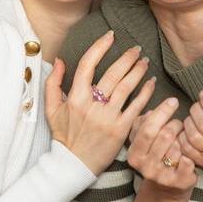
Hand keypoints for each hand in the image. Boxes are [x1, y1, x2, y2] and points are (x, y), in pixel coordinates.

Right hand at [46, 31, 155, 174]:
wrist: (73, 165)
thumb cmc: (63, 136)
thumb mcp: (51, 109)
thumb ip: (53, 82)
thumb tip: (59, 60)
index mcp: (75, 98)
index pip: (88, 64)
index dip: (100, 47)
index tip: (110, 36)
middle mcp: (91, 105)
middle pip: (112, 74)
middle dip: (126, 58)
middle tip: (136, 48)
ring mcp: (107, 118)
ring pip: (126, 87)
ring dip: (137, 71)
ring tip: (144, 61)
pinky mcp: (120, 130)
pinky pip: (136, 107)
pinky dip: (145, 93)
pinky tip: (151, 83)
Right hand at [125, 97, 196, 194]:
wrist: (165, 190)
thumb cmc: (156, 158)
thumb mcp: (143, 141)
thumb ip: (143, 124)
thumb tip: (151, 112)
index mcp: (134, 154)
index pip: (148, 127)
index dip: (162, 111)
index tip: (173, 101)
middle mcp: (145, 167)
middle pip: (165, 135)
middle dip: (175, 124)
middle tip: (179, 123)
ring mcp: (162, 176)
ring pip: (178, 146)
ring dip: (183, 138)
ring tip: (183, 138)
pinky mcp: (179, 182)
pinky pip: (189, 159)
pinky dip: (191, 152)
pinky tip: (189, 151)